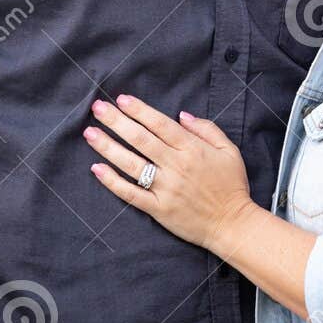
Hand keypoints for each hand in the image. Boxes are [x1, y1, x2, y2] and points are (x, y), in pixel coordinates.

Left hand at [84, 94, 253, 253]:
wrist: (232, 224)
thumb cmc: (232, 185)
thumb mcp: (229, 150)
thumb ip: (207, 129)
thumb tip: (182, 115)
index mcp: (193, 149)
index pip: (160, 124)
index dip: (139, 110)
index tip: (121, 98)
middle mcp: (176, 166)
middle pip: (141, 139)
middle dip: (117, 121)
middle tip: (98, 108)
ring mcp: (165, 188)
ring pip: (131, 164)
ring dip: (108, 147)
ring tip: (90, 133)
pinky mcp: (158, 209)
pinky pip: (131, 194)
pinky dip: (112, 182)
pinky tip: (97, 169)